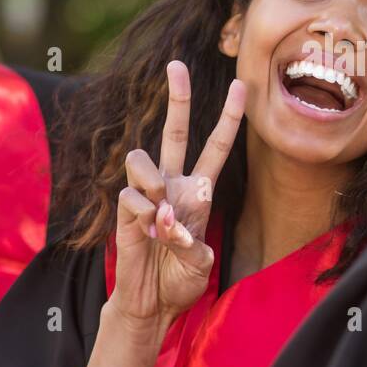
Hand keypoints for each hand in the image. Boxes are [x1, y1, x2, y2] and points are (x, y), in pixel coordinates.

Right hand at [110, 60, 245, 329]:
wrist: (152, 303)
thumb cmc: (181, 280)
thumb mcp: (200, 264)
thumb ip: (190, 242)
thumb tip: (168, 217)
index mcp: (199, 191)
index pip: (216, 147)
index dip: (229, 118)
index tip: (241, 86)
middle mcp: (172, 184)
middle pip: (174, 131)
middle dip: (178, 98)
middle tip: (177, 64)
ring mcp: (147, 194)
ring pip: (141, 157)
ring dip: (153, 181)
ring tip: (162, 215)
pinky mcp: (125, 210)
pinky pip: (130, 195)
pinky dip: (143, 213)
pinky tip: (150, 232)